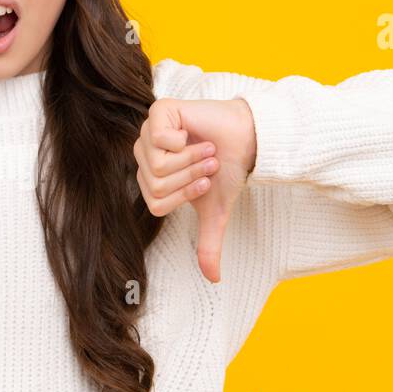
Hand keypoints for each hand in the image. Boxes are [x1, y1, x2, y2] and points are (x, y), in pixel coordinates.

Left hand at [134, 97, 256, 281]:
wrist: (248, 139)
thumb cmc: (228, 171)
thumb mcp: (214, 212)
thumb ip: (207, 243)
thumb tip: (213, 279)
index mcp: (150, 176)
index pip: (154, 202)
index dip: (183, 196)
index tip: (204, 184)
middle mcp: (145, 153)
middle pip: (155, 184)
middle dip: (190, 178)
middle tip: (210, 165)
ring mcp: (149, 131)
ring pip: (158, 164)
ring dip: (191, 161)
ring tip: (208, 151)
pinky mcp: (159, 112)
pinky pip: (160, 138)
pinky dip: (186, 142)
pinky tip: (195, 135)